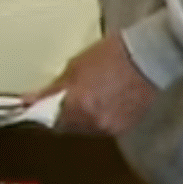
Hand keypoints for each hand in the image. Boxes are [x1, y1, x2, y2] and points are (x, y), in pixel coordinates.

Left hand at [42, 34, 159, 136]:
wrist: (151, 57)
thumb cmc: (114, 54)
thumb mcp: (77, 66)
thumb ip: (56, 87)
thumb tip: (33, 99)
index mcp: (79, 106)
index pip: (48, 120)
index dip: (39, 111)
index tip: (31, 104)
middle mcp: (93, 122)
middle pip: (65, 127)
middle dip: (58, 115)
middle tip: (57, 99)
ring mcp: (110, 127)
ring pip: (84, 129)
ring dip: (78, 117)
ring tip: (84, 99)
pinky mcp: (125, 127)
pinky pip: (102, 127)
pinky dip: (96, 117)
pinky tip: (101, 102)